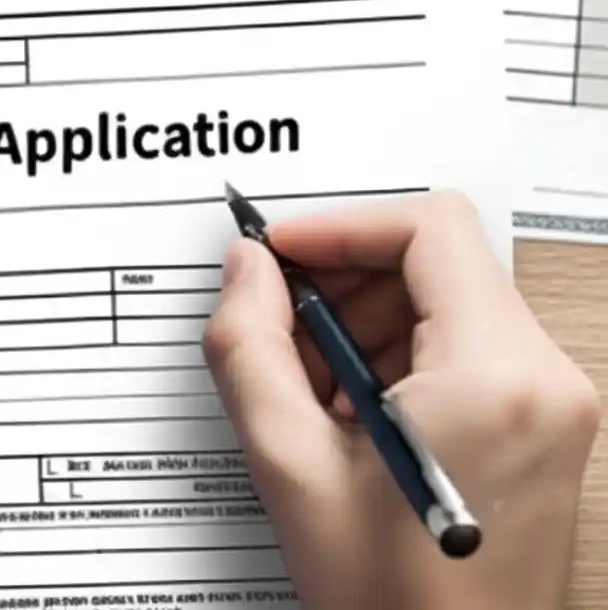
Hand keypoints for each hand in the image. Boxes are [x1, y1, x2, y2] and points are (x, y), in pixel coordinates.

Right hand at [203, 192, 600, 608]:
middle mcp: (545, 380)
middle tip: (283, 336)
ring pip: (445, 306)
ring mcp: (551, 405)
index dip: (340, 227)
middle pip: (437, 263)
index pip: (429, 227)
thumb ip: (250, 348)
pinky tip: (347, 422)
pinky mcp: (540, 426)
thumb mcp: (290, 466)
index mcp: (498, 378)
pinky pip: (461, 352)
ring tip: (313, 398)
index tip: (282, 253)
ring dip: (363, 329)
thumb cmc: (394, 605)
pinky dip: (393, 362)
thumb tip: (248, 273)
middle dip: (345, 287)